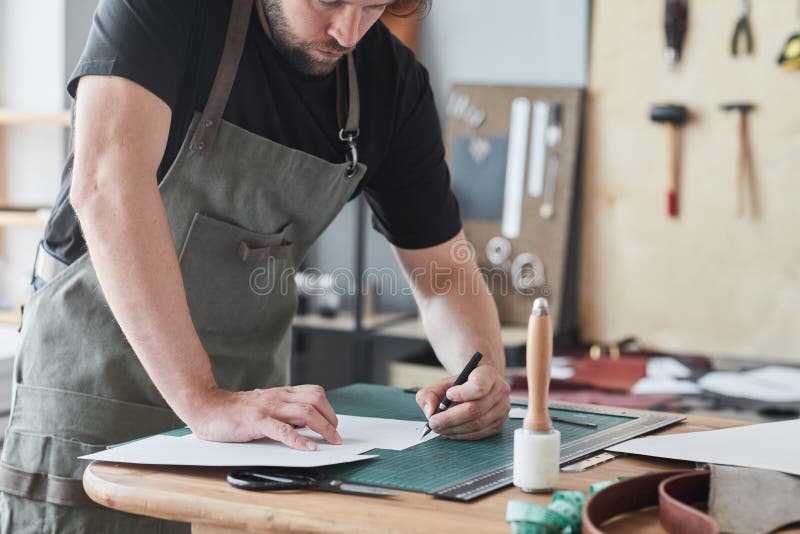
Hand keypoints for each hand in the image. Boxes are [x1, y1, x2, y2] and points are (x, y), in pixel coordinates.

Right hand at [188, 384, 341, 450]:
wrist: (206, 407)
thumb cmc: (235, 411)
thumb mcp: (264, 405)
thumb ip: (283, 411)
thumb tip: (306, 425)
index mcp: (281, 393)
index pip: (314, 393)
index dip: (328, 408)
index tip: (334, 424)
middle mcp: (278, 398)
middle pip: (315, 400)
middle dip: (330, 419)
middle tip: (335, 436)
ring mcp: (268, 408)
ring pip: (305, 412)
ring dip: (323, 428)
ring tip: (331, 441)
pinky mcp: (256, 422)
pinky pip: (283, 430)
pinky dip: (299, 440)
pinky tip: (308, 448)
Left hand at [416, 365, 509, 439]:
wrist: (476, 389)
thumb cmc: (459, 386)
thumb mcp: (441, 384)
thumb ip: (429, 394)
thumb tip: (430, 410)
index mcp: (488, 374)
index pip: (479, 386)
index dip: (462, 393)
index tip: (448, 394)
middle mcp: (499, 390)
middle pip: (475, 408)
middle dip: (450, 418)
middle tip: (433, 422)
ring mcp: (502, 409)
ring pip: (476, 424)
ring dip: (454, 429)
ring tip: (439, 428)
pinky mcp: (499, 424)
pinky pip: (479, 434)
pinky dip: (462, 435)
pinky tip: (450, 432)